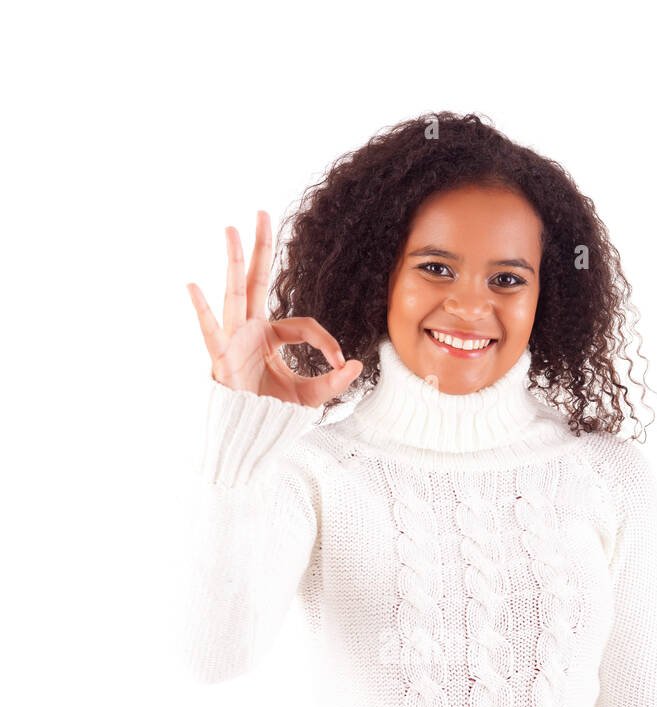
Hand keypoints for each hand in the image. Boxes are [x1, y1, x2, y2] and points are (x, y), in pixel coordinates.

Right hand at [186, 209, 362, 404]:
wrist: (249, 436)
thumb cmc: (273, 414)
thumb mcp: (311, 397)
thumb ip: (333, 382)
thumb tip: (356, 364)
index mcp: (271, 336)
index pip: (303, 324)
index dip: (326, 340)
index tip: (341, 362)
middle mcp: (250, 330)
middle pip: (257, 281)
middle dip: (261, 247)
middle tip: (262, 212)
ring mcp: (234, 340)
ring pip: (235, 294)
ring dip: (233, 261)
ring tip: (230, 229)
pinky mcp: (223, 358)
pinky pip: (212, 332)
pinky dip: (202, 311)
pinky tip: (193, 286)